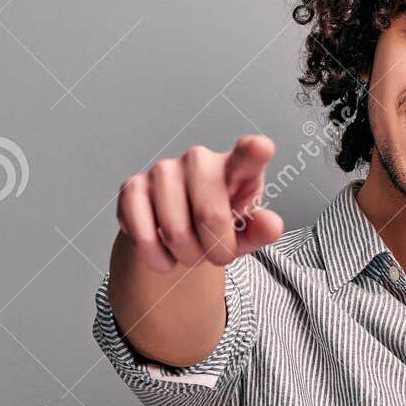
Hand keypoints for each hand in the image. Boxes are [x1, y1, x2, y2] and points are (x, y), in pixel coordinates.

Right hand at [115, 135, 284, 272]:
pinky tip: (164, 250)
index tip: (262, 148)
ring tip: (190, 250)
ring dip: (186, 257)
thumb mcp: (245, 232)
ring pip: (175, 231)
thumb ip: (260, 229)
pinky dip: (157, 258)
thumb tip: (272, 226)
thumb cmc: (219, 224)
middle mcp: (199, 160)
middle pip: (210, 217)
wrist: (179, 229)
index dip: (254, 152)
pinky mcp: (133, 186)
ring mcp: (163, 169)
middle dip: (215, 251)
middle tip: (216, 253)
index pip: (248, 156)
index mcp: (236, 168)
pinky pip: (143, 236)